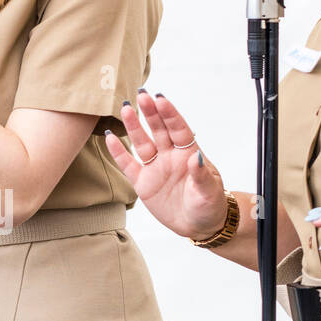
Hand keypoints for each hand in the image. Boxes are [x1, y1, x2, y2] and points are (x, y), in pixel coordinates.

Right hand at [103, 91, 227, 239]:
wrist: (198, 226)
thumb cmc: (209, 206)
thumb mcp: (210, 191)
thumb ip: (201, 174)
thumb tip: (197, 157)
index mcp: (189, 153)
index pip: (178, 129)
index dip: (169, 114)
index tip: (161, 99)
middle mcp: (170, 156)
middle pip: (159, 130)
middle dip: (150, 112)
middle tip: (142, 94)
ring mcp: (155, 167)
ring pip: (142, 142)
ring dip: (133, 126)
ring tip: (125, 108)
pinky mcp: (143, 182)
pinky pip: (128, 164)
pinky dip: (118, 152)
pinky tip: (110, 137)